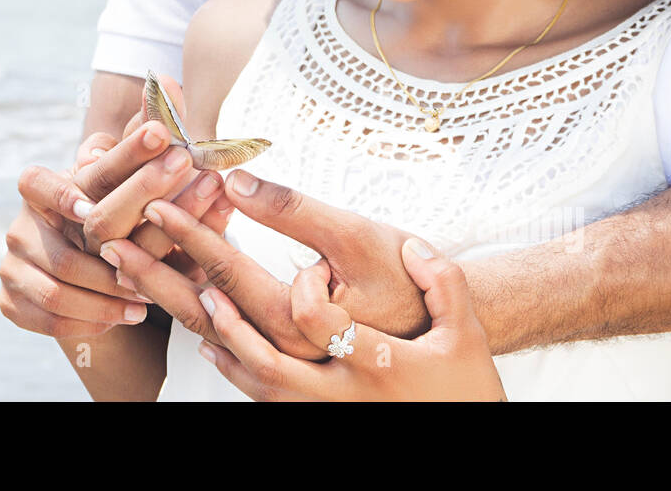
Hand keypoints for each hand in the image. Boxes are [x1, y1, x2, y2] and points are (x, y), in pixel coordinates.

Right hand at [0, 75, 235, 338]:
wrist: (72, 278)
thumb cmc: (105, 216)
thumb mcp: (123, 179)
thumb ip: (142, 134)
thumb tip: (170, 82)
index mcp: (46, 187)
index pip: (74, 167)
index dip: (113, 159)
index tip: (159, 137)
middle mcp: (25, 222)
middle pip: (83, 224)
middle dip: (140, 207)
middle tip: (186, 204)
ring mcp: (14, 263)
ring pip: (66, 278)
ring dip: (117, 284)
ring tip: (160, 285)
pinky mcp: (12, 302)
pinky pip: (51, 315)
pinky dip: (93, 317)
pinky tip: (131, 313)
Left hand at [100, 170, 428, 358]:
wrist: (443, 338)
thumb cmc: (405, 281)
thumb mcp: (358, 235)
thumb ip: (294, 211)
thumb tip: (236, 181)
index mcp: (300, 322)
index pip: (227, 273)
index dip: (188, 233)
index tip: (152, 201)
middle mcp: (285, 356)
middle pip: (203, 313)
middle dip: (153, 272)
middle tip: (110, 240)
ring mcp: (285, 372)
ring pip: (211, 337)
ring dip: (167, 298)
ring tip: (126, 266)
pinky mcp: (288, 373)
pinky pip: (230, 353)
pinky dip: (198, 323)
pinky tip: (178, 302)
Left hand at [198, 238, 506, 400]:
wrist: (465, 423)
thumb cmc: (464, 381)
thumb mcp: (463, 329)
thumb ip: (442, 281)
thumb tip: (415, 246)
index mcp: (375, 362)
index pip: (314, 318)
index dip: (309, 284)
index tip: (320, 267)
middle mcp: (342, 393)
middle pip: (266, 359)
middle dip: (228, 318)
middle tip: (206, 280)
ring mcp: (327, 411)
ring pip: (260, 383)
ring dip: (227, 343)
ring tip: (206, 304)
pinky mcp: (320, 418)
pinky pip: (268, 399)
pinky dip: (239, 370)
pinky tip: (221, 346)